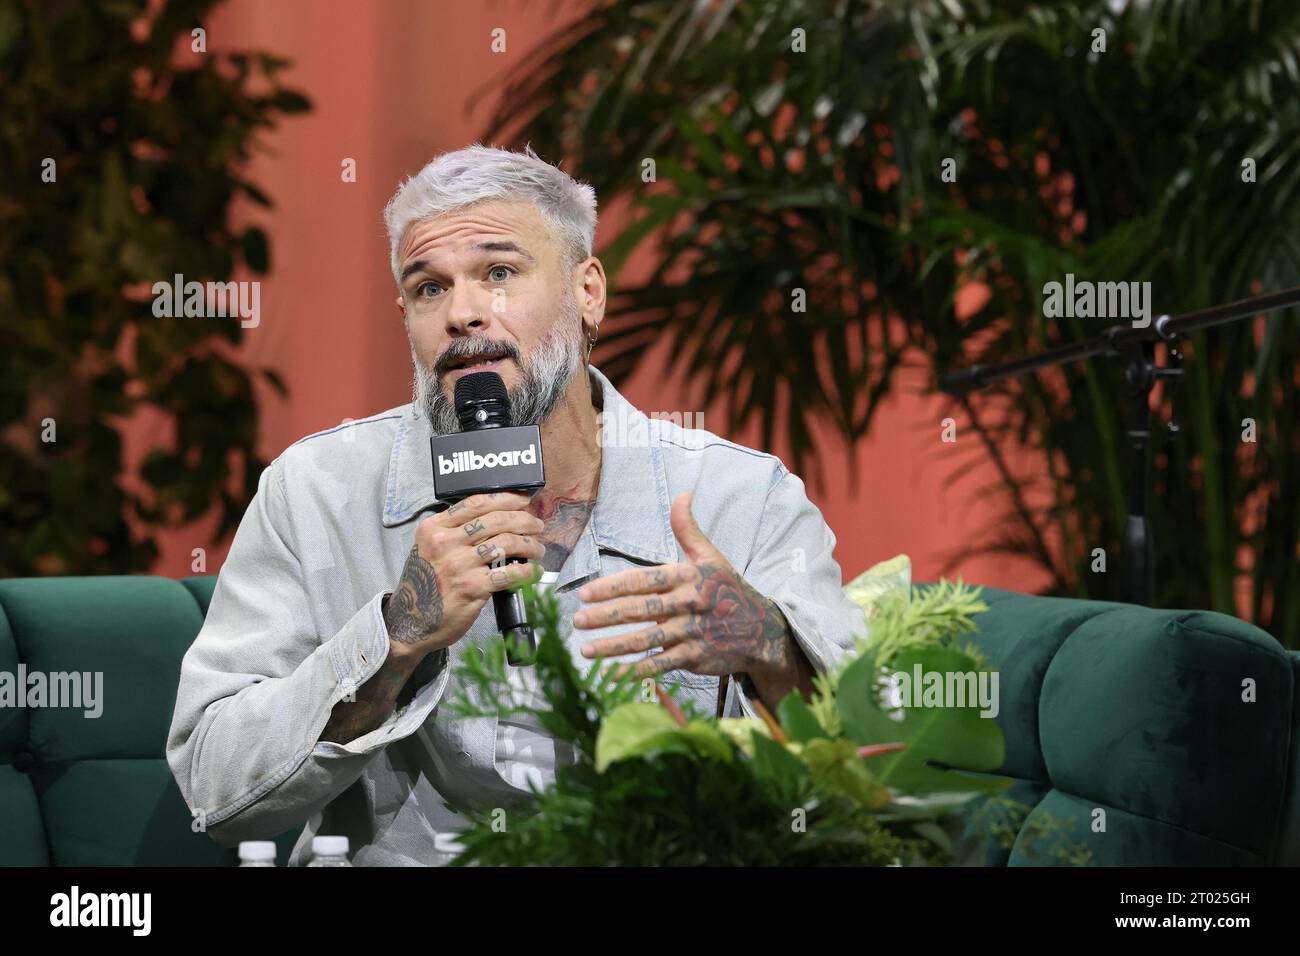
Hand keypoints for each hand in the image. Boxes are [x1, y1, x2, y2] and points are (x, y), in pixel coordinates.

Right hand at [384, 491, 544, 659]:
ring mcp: (459, 565)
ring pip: (506, 543)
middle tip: (536, 525)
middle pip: (495, 520)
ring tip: (538, 549)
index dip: (505, 498)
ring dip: (529, 545)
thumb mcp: (427, 549)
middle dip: (523, 520)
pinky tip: (534, 572)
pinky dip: (528, 571)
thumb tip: (494, 519)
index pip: (475, 503)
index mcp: (434, 528)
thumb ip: (452, 532)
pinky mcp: (472, 587)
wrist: (411, 622)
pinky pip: (509, 573)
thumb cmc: (423, 585)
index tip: (522, 499)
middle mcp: (445, 543)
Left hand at [574, 492, 793, 680]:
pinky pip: (662, 664)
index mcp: (688, 577)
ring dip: (614, 646)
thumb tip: (682, 494)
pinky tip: (613, 674)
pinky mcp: (695, 657)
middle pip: (641, 611)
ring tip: (586, 650)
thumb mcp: (711, 557)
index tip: (585, 593)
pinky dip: (638, 670)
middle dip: (607, 616)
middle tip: (577, 621)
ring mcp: (692, 633)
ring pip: (648, 640)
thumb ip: (688, 529)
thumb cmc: (727, 589)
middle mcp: (689, 605)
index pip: (644, 580)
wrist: (761, 629)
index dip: (613, 586)